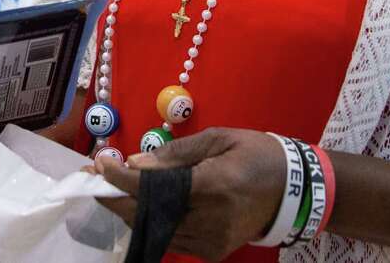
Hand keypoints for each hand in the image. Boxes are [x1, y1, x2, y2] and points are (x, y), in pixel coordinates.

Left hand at [95, 128, 285, 260]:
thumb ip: (174, 154)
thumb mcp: (217, 139)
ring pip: (155, 230)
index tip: (99, 163)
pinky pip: (170, 239)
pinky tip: (140, 202)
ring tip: (111, 186)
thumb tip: (134, 163)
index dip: (120, 178)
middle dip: (116, 196)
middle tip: (95, 175)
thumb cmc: (255, 154)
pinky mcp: (211, 252)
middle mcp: (209, 221)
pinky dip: (151, 221)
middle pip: (147, 214)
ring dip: (129, 209)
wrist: (294, 190)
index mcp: (212, 187)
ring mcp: (210, 242)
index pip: (152, 188)